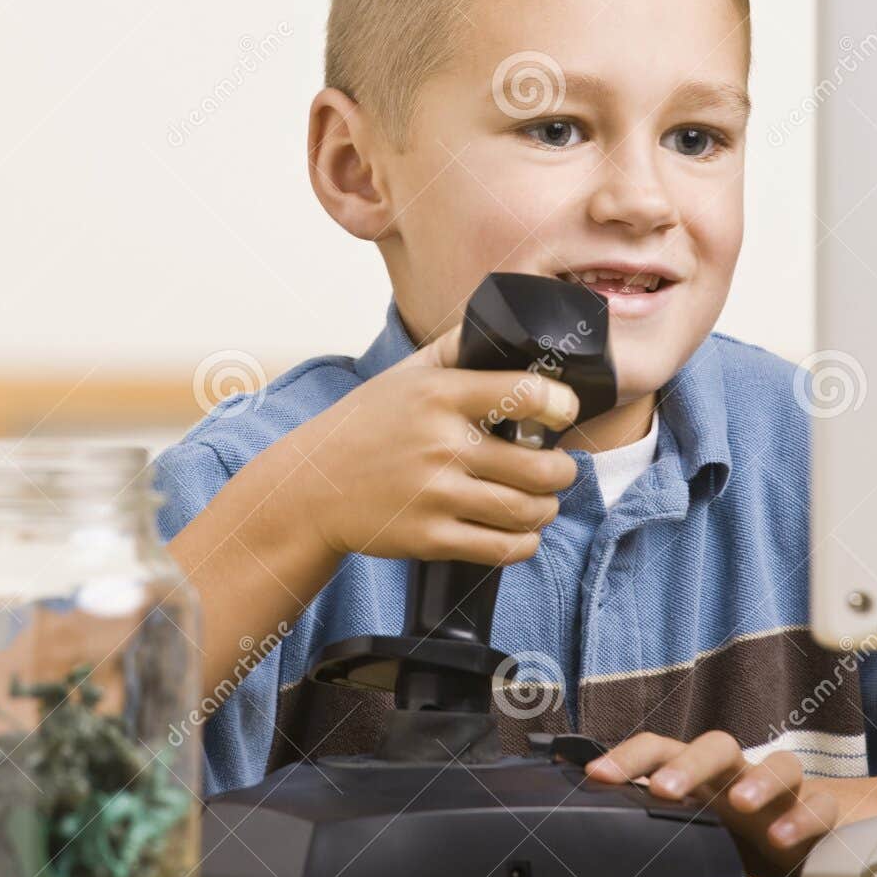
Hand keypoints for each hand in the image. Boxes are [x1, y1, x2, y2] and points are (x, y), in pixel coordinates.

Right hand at [290, 322, 579, 564]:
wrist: (312, 486)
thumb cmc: (365, 425)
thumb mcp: (404, 374)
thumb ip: (455, 348)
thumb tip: (503, 328)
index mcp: (440, 395)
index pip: (528, 394)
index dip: (560, 406)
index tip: (562, 414)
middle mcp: (442, 445)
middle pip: (541, 467)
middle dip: (564, 470)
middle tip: (560, 466)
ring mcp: (436, 495)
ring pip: (528, 511)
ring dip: (547, 507)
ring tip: (542, 499)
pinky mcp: (430, 538)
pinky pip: (503, 548)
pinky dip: (524, 542)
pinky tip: (519, 530)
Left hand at [584, 731, 840, 876]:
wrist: (809, 837)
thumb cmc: (738, 829)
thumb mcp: (691, 827)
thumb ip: (648, 821)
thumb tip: (585, 822)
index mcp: (701, 774)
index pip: (660, 748)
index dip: (626, 758)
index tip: (594, 777)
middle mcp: (740, 773)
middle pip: (717, 745)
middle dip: (688, 765)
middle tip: (663, 790)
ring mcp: (784, 790)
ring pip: (781, 765)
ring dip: (759, 781)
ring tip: (742, 805)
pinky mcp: (823, 813)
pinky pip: (819, 806)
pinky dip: (803, 818)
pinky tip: (783, 839)